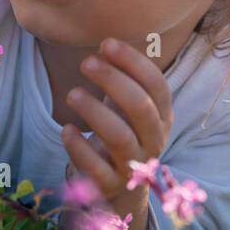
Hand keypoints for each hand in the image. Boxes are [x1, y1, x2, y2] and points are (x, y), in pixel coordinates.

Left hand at [60, 37, 172, 229]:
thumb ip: (122, 78)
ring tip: (72, 94)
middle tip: (86, 63)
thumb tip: (105, 45)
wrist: (117, 184)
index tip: (106, 43)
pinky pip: (97, 168)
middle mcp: (154, 140)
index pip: (157, 86)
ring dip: (94, 111)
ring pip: (120, 137)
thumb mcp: (127, 104)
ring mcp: (133, 165)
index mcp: (162, 116)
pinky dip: (79, 147)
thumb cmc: (121, 130)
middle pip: (140, 108)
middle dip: (113, 81)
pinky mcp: (110, 185)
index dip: (134, 63)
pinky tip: (66, 130)